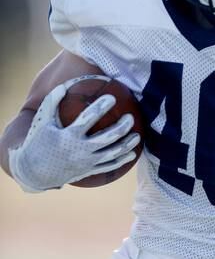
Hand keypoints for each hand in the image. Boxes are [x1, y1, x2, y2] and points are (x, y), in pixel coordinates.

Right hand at [9, 76, 139, 191]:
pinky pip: (110, 166)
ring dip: (128, 144)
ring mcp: (86, 163)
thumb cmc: (38, 143)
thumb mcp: (42, 122)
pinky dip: (123, 160)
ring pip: (113, 153)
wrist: (33, 173)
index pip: (89, 118)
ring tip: (137, 135)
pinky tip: (132, 153)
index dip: (102, 106)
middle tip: (130, 117)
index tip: (112, 97)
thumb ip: (52, 102)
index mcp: (68, 136)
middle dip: (123, 126)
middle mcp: (80, 150)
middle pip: (108, 137)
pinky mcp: (89, 171)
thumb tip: (65, 85)